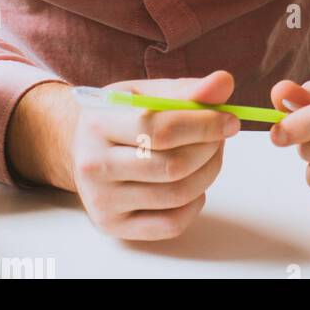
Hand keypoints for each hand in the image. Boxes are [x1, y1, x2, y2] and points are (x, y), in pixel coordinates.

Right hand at [71, 70, 238, 240]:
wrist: (78, 148)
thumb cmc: (120, 116)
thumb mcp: (145, 92)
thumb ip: (186, 89)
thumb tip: (224, 83)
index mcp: (99, 123)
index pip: (162, 129)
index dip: (205, 124)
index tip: (230, 120)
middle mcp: (94, 165)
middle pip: (171, 166)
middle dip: (209, 149)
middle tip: (221, 136)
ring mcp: (102, 201)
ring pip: (176, 195)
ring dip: (208, 172)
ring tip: (210, 154)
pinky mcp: (113, 226)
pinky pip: (170, 224)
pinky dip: (195, 204)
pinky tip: (195, 183)